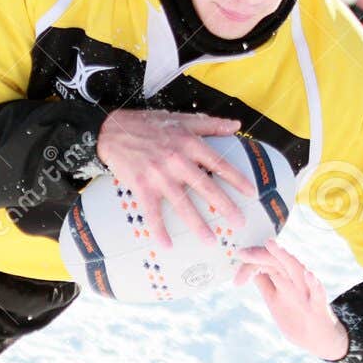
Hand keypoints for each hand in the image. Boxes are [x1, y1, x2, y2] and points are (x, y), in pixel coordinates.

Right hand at [95, 110, 252, 246]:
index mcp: (188, 143)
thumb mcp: (180, 118)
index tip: (251, 193)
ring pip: (181, 203)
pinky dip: (158, 229)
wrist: (111, 130)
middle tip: (239, 222)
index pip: (218, 163)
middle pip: (205, 187)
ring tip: (211, 239)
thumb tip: (236, 126)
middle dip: (224, 206)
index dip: (237, 179)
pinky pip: (152, 212)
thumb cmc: (147, 124)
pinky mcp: (141, 186)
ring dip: (197, 223)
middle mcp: (176, 160)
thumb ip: (210, 124)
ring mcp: (158, 175)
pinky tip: (167, 244)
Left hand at [233, 240, 349, 360]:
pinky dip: (314, 284)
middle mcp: (296, 280)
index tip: (237, 258)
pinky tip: (309, 275)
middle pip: (279, 261)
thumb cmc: (296, 315)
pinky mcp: (319, 307)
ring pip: (297, 269)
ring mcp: (308, 292)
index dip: (251, 260)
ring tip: (271, 245)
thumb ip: (264, 283)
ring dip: (284, 256)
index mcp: (285, 277)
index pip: (267, 261)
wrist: (318, 339)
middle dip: (260, 254)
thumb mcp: (274, 299)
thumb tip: (248, 268)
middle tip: (243, 252)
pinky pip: (318, 293)